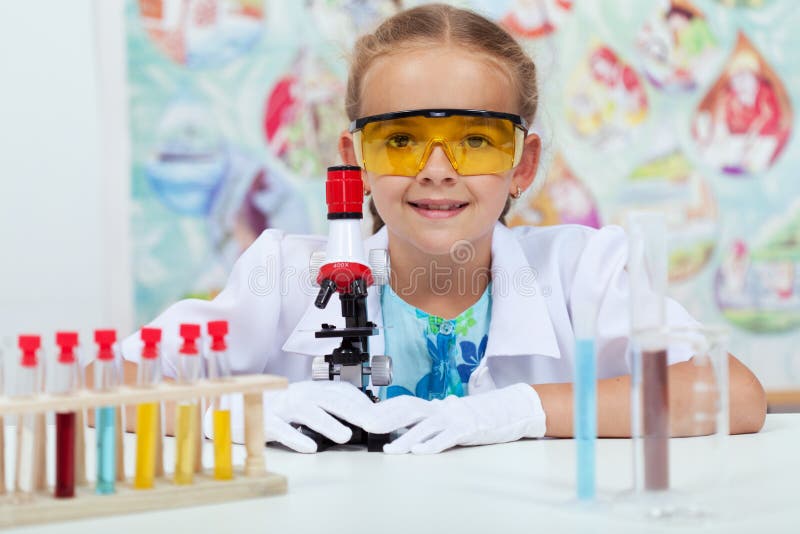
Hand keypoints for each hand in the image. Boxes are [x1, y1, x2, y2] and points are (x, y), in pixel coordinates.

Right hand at [204, 380, 378, 452]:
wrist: (233, 407)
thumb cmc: (272, 408)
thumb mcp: (301, 405)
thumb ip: (325, 409)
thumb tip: (356, 420)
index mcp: (309, 389)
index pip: (340, 391)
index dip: (360, 401)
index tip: (377, 414)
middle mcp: (297, 394)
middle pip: (328, 398)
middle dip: (352, 410)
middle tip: (372, 423)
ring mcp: (280, 406)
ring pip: (306, 411)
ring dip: (327, 422)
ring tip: (344, 435)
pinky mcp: (263, 421)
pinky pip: (280, 429)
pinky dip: (295, 437)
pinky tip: (309, 447)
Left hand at [374, 383, 546, 453]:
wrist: (507, 410)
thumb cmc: (477, 415)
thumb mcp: (450, 413)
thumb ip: (431, 417)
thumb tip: (409, 419)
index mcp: (437, 405)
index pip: (406, 403)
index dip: (387, 410)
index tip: (370, 417)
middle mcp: (443, 408)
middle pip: (411, 410)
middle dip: (389, 420)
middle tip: (371, 429)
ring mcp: (455, 418)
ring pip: (426, 427)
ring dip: (406, 439)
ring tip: (392, 450)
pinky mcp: (467, 429)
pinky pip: (446, 438)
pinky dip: (432, 445)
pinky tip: (420, 451)